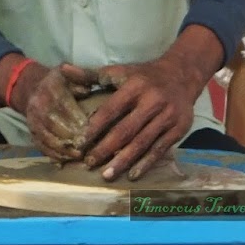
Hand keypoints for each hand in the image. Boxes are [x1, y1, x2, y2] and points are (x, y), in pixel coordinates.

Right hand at [15, 63, 99, 160]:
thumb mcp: (70, 73)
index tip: (89, 127)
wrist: (32, 87)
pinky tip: (66, 159)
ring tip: (79, 155)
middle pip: (52, 123)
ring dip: (62, 148)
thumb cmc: (59, 82)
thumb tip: (87, 90)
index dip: (75, 116)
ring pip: (46, 136)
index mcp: (50, 88)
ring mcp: (32, 119)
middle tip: (86, 145)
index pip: (62, 103)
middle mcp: (38, 104)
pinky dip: (53, 154)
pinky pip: (41, 145)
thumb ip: (81, 78)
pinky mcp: (31, 132)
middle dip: (70, 135)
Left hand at [80, 55, 202, 180]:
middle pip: (126, 130)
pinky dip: (146, 163)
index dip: (95, 127)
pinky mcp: (179, 129)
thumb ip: (90, 75)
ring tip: (107, 175)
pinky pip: (159, 149)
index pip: (111, 110)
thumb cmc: (143, 77)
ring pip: (142, 143)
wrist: (181, 76)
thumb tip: (63, 70)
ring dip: (123, 161)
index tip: (79, 143)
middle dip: (106, 148)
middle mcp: (153, 101)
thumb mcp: (119, 71)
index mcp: (135, 86)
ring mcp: (168, 116)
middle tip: (89, 163)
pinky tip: (132, 175)